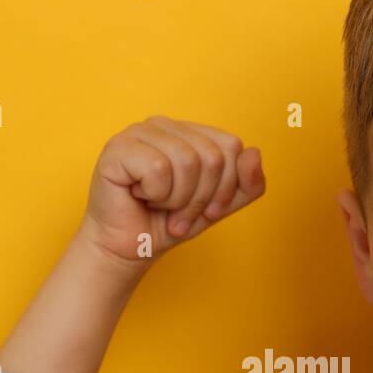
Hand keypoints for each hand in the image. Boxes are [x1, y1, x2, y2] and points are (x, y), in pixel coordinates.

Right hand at [73, 115, 265, 274]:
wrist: (130, 247)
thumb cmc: (168, 222)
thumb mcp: (219, 206)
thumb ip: (246, 184)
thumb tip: (254, 152)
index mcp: (190, 132)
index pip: (231, 146)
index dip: (225, 188)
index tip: (205, 210)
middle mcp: (165, 125)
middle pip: (212, 157)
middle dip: (200, 199)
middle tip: (179, 214)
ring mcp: (140, 132)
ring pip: (187, 162)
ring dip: (177, 199)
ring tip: (159, 205)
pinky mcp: (118, 148)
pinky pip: (158, 168)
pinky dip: (155, 194)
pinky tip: (140, 195)